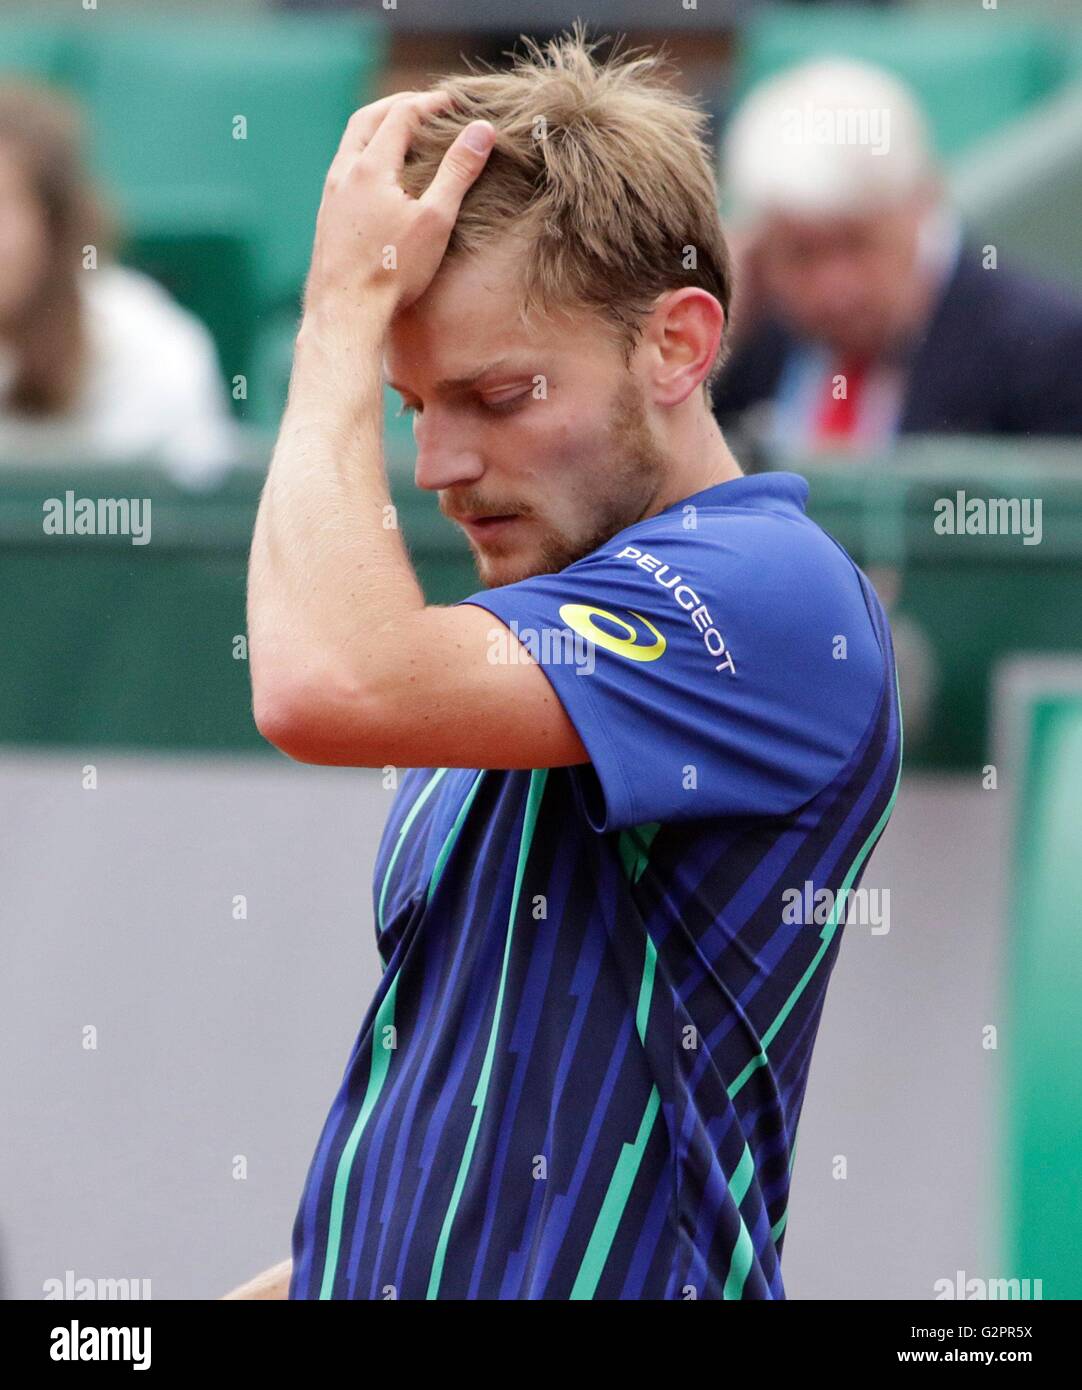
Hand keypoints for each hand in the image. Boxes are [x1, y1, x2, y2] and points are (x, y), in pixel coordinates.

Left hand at [302, 90, 494, 329]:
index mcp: (370, 166)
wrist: (346, 313)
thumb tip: (482, 130)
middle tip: (427, 106)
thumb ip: (458, 171)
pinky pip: (344, 169)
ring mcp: (330, 194)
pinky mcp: (326, 216)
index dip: (430, 103)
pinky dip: (366, 155)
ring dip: (377, 128)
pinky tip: (380, 177)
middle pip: (368, 118)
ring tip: (403, 134)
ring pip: (351, 143)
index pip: (401, 114)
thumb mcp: (436, 220)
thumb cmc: (393, 270)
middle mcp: (343, 172)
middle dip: (399, 106)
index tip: (455, 103)